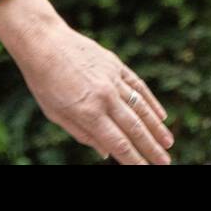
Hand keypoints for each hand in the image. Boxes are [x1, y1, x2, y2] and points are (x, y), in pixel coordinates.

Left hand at [0, 0, 173, 163]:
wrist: (42, 40)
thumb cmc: (43, 80)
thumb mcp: (55, 113)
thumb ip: (82, 134)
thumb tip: (106, 152)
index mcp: (88, 112)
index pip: (118, 143)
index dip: (134, 160)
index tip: (146, 170)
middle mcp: (104, 96)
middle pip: (135, 128)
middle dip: (151, 148)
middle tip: (166, 162)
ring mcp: (112, 78)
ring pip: (141, 107)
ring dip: (157, 127)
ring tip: (168, 143)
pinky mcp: (114, 64)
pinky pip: (138, 85)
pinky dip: (151, 101)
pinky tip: (161, 115)